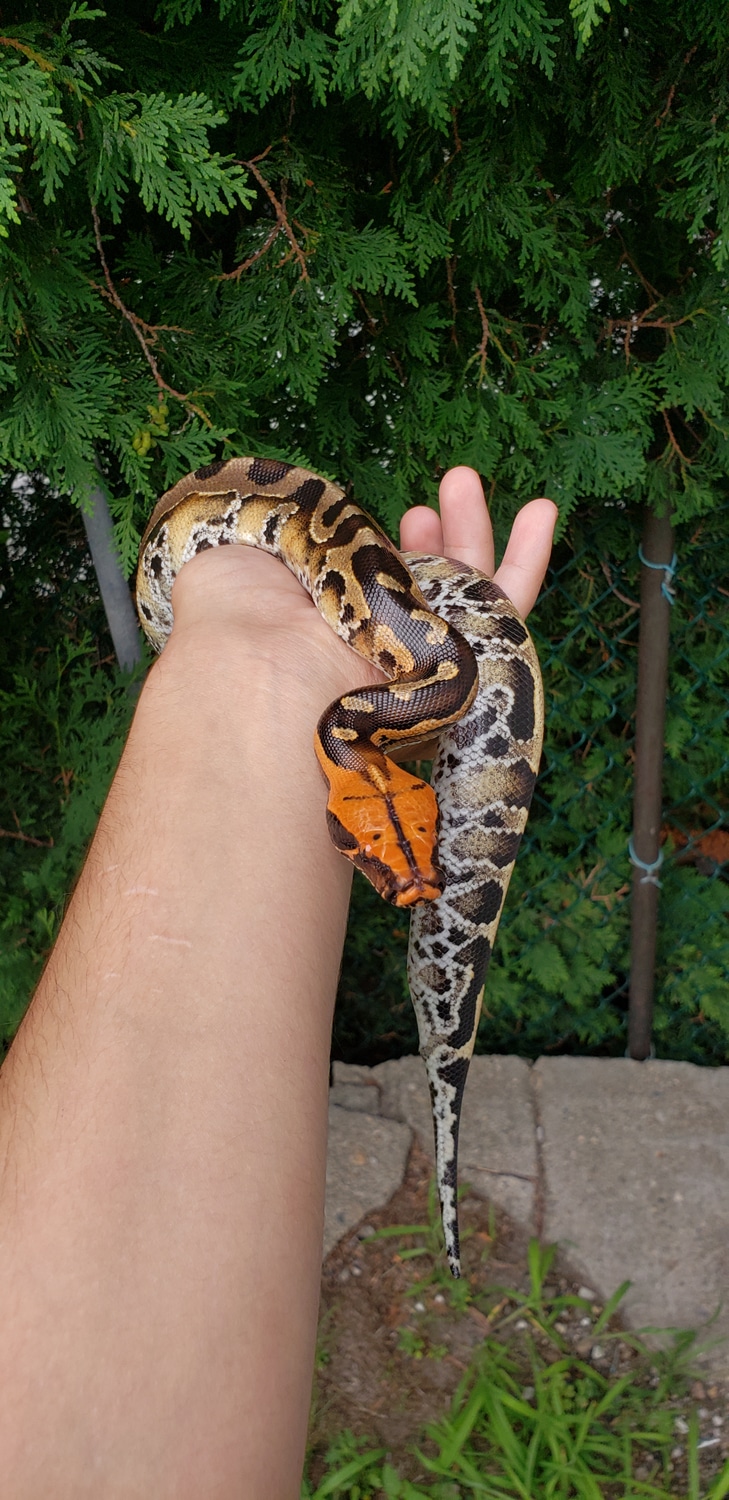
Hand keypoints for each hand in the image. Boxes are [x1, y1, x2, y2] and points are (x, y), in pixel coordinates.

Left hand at [167, 465, 556, 699]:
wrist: (267, 665)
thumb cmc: (237, 612)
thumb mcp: (232, 552)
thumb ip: (264, 536)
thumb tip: (277, 519)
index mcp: (318, 619)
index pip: (369, 581)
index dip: (387, 544)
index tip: (389, 511)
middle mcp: (369, 645)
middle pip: (424, 586)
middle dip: (439, 533)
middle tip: (449, 485)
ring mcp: (416, 657)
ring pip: (468, 594)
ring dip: (477, 533)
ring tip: (468, 480)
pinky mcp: (463, 663)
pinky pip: (506, 615)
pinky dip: (528, 562)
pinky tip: (542, 513)